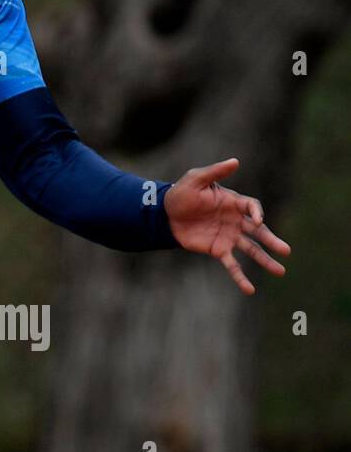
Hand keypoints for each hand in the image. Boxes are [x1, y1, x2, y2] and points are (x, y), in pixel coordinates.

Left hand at [164, 158, 290, 294]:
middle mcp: (235, 220)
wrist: (164, 214)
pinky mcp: (217, 249)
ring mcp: (228, 236)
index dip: (257, 213)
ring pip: (251, 250)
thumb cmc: (181, 193)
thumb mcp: (196, 179)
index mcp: (233, 202)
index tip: (257, 221)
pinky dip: (240, 277)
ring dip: (265, 260)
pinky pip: (232, 265)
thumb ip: (216, 172)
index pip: (252, 207)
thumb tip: (235, 161)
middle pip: (258, 232)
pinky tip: (250, 290)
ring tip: (281, 271)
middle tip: (286, 251)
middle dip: (272, 241)